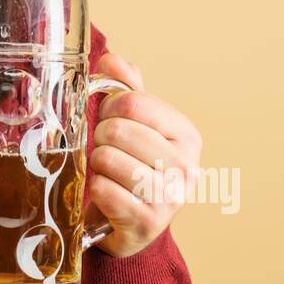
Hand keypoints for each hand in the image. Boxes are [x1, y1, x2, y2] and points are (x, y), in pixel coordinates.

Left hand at [84, 52, 201, 256]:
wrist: (133, 223)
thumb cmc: (134, 165)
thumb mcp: (136, 123)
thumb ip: (126, 87)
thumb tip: (111, 60)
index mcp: (188, 134)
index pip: (133, 102)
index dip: (110, 107)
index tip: (110, 118)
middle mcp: (186, 166)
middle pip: (118, 130)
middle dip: (100, 136)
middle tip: (105, 147)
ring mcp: (170, 198)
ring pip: (107, 158)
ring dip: (97, 163)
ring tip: (107, 170)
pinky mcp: (147, 223)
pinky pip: (102, 189)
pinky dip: (95, 188)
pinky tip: (106, 192)